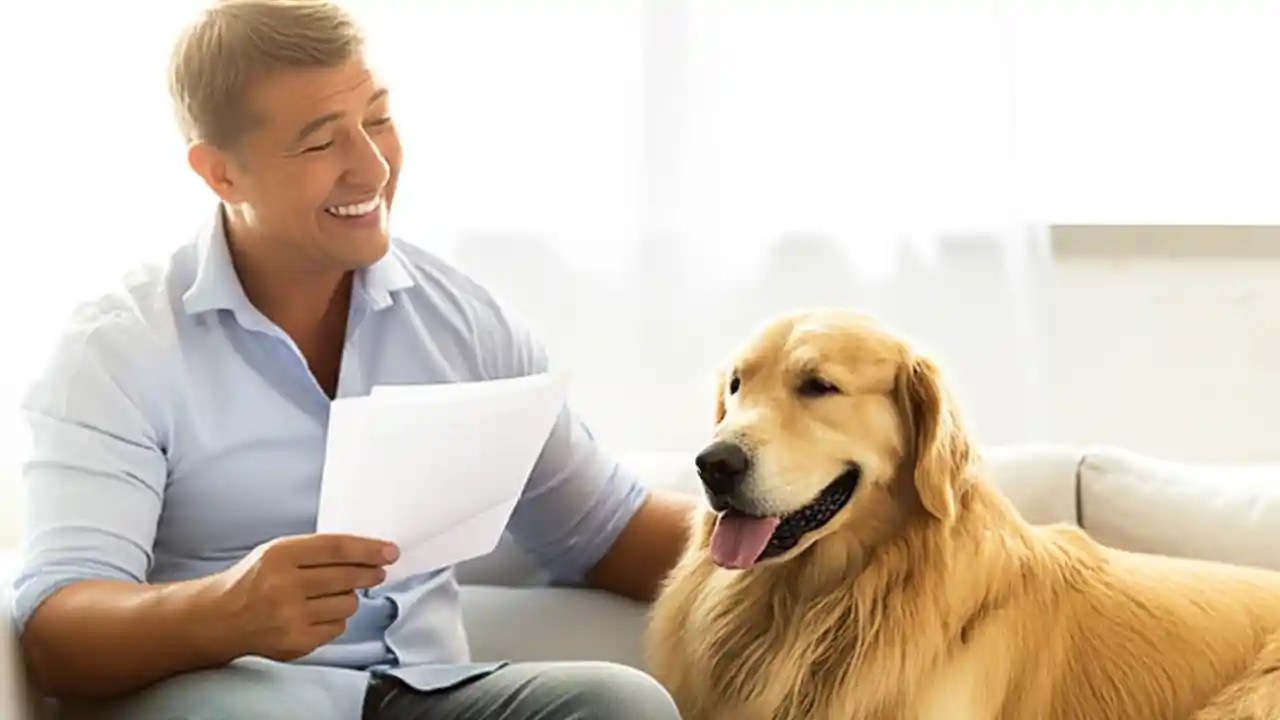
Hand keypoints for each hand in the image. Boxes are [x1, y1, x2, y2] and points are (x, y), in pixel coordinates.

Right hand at [200, 534, 398, 661]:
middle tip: (377, 572)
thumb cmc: (254, 580)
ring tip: (331, 594)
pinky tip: (318, 613)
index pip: (336, 549)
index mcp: (279, 556)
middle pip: (347, 577)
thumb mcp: (277, 552)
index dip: (368, 549)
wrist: (220, 619)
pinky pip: (337, 628)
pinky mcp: (296, 642)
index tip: (390, 551)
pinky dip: (334, 619)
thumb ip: (317, 551)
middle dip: (370, 573)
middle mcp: (284, 587)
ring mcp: (290, 618)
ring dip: (348, 597)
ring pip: (348, 604)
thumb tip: (368, 553)